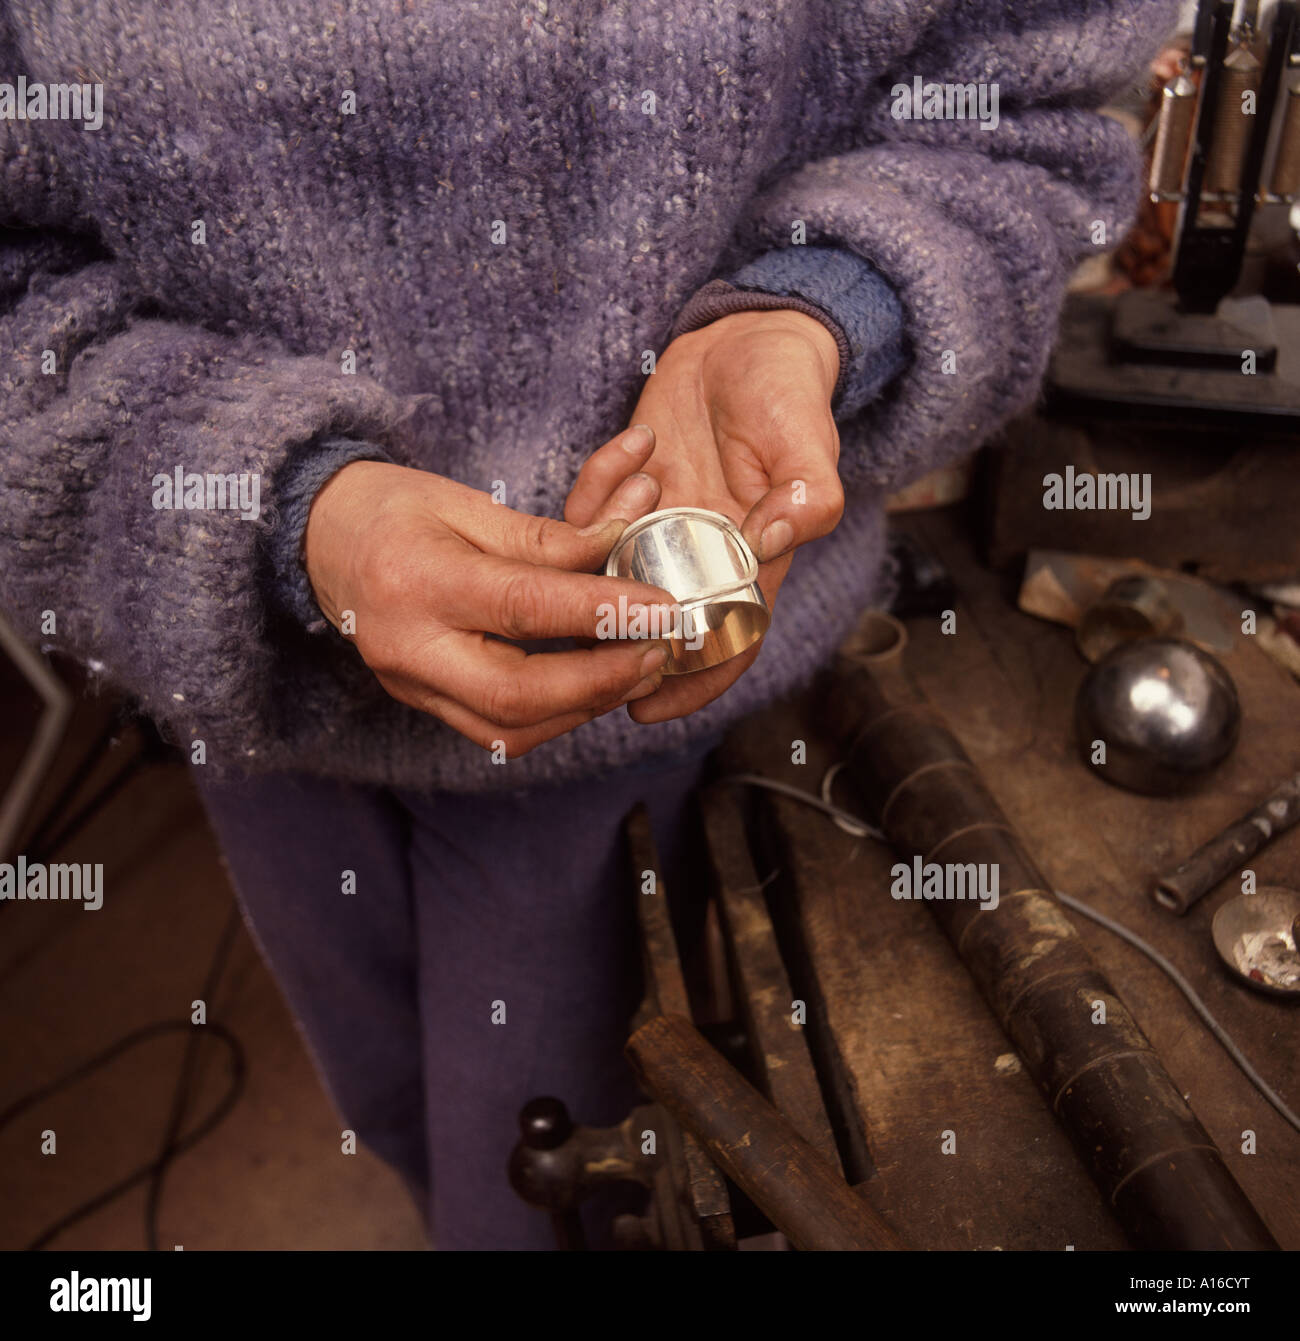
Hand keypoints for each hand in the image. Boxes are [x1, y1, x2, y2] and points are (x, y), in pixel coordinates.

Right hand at [303, 431, 673, 756]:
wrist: (314, 539)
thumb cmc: (391, 508)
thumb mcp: (466, 503)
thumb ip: (545, 537)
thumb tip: (621, 548)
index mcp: (418, 580)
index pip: (525, 606)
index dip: (603, 611)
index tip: (663, 607)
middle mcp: (409, 647)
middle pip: (518, 695)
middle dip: (600, 682)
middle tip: (655, 653)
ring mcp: (410, 685)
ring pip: (510, 730)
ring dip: (584, 707)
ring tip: (634, 669)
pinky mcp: (420, 702)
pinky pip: (495, 732)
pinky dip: (553, 717)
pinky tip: (589, 687)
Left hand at [564, 308, 841, 723]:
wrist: (749, 338)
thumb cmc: (789, 390)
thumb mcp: (809, 439)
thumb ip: (807, 493)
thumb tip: (774, 538)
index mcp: (751, 562)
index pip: (726, 643)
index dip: (693, 682)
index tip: (646, 708)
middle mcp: (700, 555)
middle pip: (654, 626)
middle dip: (618, 635)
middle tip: (586, 624)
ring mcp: (658, 526)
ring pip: (608, 575)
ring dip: (604, 545)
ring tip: (642, 478)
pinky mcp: (625, 492)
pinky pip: (591, 514)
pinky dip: (599, 484)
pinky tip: (637, 440)